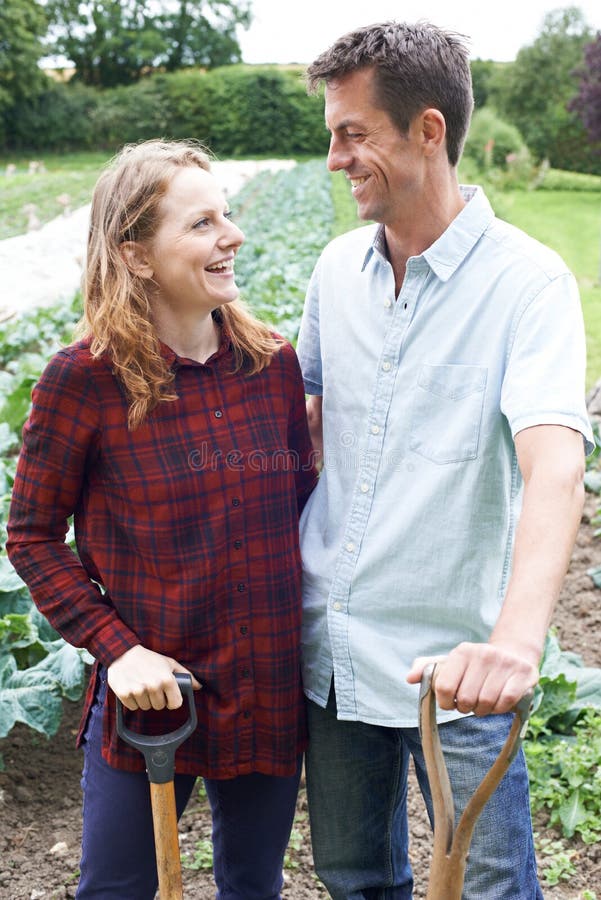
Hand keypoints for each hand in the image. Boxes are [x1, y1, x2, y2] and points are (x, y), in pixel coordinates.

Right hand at [107, 645, 201, 711]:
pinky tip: (131, 688)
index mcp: (167, 679)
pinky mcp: (124, 693)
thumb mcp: (169, 663)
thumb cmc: (149, 658)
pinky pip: (132, 707)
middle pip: (159, 707)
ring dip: (144, 700)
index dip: (172, 701)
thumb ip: (186, 675)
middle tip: (151, 687)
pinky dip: (132, 701)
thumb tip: (199, 686)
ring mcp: (138, 690)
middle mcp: (153, 686)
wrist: (124, 652)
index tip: (167, 696)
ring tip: (141, 685)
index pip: (175, 704)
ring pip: (145, 707)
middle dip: (156, 699)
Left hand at [407, 641, 538, 716]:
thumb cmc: (475, 665)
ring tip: (484, 703)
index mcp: (462, 651)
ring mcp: (504, 663)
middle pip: (465, 699)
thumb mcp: (451, 663)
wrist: (513, 654)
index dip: (445, 702)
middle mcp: (483, 654)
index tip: (450, 702)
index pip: (444, 686)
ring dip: (483, 710)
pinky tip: (499, 703)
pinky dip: (500, 709)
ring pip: (486, 703)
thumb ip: (428, 669)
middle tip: (469, 704)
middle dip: (465, 708)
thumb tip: (409, 678)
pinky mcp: (523, 675)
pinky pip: (505, 703)